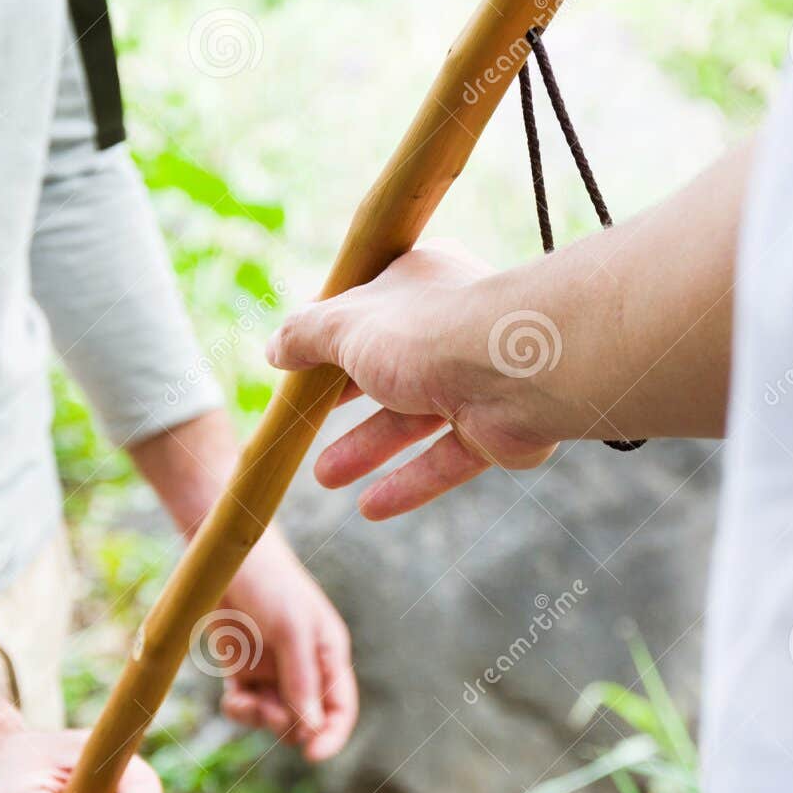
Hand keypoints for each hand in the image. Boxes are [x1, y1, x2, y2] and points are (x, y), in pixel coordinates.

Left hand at [212, 531, 356, 761]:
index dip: (333, 736)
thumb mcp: (292, 629)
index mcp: (329, 655)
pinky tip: (232, 698)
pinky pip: (245, 708)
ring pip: (273, 719)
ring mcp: (272, 671)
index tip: (313, 756)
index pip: (341, 708)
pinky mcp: (242, 670)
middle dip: (289, 725)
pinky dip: (239, 710)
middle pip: (306, 722)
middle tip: (270, 711)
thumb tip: (312, 729)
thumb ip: (302, 678)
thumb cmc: (270, 584)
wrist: (226, 558)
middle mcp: (304, 668)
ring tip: (246, 702)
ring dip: (260, 720)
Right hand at [266, 241, 562, 518]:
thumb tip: (274, 348)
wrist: (518, 370)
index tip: (299, 369)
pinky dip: (409, 483)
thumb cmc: (428, 332)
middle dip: (344, 404)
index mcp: (420, 284)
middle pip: (389, 369)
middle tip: (306, 430)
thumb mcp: (345, 326)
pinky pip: (446, 460)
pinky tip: (371, 508)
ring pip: (415, 419)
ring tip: (326, 477)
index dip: (332, 340)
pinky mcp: (497, 429)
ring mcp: (477, 379)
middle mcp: (451, 328)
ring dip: (368, 448)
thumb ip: (305, 335)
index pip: (368, 310)